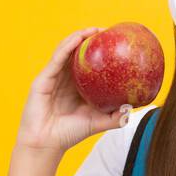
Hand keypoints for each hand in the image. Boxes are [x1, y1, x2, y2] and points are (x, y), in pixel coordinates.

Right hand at [15, 27, 131, 154]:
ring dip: (78, 37)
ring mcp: (53, 78)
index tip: (114, 42)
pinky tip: (78, 39)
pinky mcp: (43, 80)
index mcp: (76, 86)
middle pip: (76, 52)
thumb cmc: (68, 134)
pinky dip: (67, 47)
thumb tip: (132, 108)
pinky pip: (56, 59)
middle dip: (90, 39)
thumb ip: (115, 117)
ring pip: (65, 51)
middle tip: (106, 31)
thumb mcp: (97, 123)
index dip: (99, 51)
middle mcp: (65, 79)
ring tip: (93, 30)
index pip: (88, 63)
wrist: (45, 145)